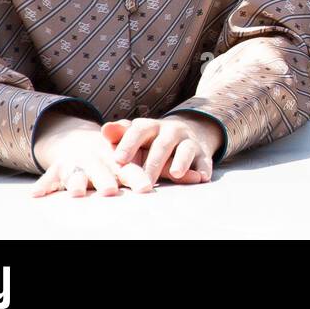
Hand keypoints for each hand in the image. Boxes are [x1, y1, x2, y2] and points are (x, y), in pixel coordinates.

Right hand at [32, 113, 153, 196]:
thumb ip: (151, 169)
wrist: (81, 140)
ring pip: (75, 174)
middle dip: (105, 180)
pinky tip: (36, 194)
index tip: (146, 187)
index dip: (136, 177)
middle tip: (110, 191)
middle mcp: (96, 159)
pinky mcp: (58, 168)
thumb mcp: (130, 157)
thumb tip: (182, 178)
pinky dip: (43, 185)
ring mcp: (76, 163)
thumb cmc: (113, 155)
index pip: (129, 168)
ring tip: (78, 192)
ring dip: (76, 183)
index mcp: (117, 157)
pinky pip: (49, 177)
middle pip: (101, 171)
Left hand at [101, 114, 221, 185]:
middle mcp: (171, 131)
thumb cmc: (151, 139)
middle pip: (162, 144)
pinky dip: (204, 168)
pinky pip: (204, 160)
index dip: (129, 143)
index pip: (140, 130)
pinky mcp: (202, 153)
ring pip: (185, 150)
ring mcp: (188, 141)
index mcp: (152, 127)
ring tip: (175, 174)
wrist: (185, 132)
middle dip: (153, 163)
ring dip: (181, 161)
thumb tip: (105, 130)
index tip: (118, 160)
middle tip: (143, 181)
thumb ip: (120, 134)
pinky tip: (202, 178)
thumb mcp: (137, 135)